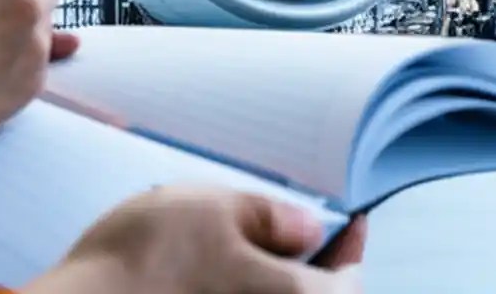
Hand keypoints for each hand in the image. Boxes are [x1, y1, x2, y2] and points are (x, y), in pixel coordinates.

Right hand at [25, 186, 362, 293]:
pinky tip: (213, 282)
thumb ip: (272, 217)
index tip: (351, 224)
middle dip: (311, 270)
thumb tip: (309, 231)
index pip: (349, 280)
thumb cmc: (145, 259)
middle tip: (300, 237)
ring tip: (249, 255)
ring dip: (270, 286)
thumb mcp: (214, 209)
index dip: (350, 247)